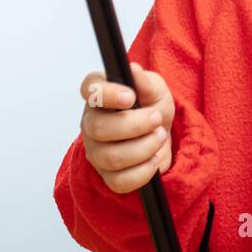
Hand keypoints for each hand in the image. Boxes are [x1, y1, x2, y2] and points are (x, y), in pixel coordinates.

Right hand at [79, 61, 175, 193]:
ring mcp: (96, 152)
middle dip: (136, 125)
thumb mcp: (155, 89)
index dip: (107, 94)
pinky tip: (154, 158)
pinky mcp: (107, 176)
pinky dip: (144, 171)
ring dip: (145, 147)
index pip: (89, 90)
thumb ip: (145, 81)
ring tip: (159, 137)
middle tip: (156, 119)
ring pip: (112, 157)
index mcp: (98, 96)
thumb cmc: (152, 107)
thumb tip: (133, 70)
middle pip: (100, 129)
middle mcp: (91, 124)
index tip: (130, 97)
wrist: (162, 135)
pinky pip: (120, 181)